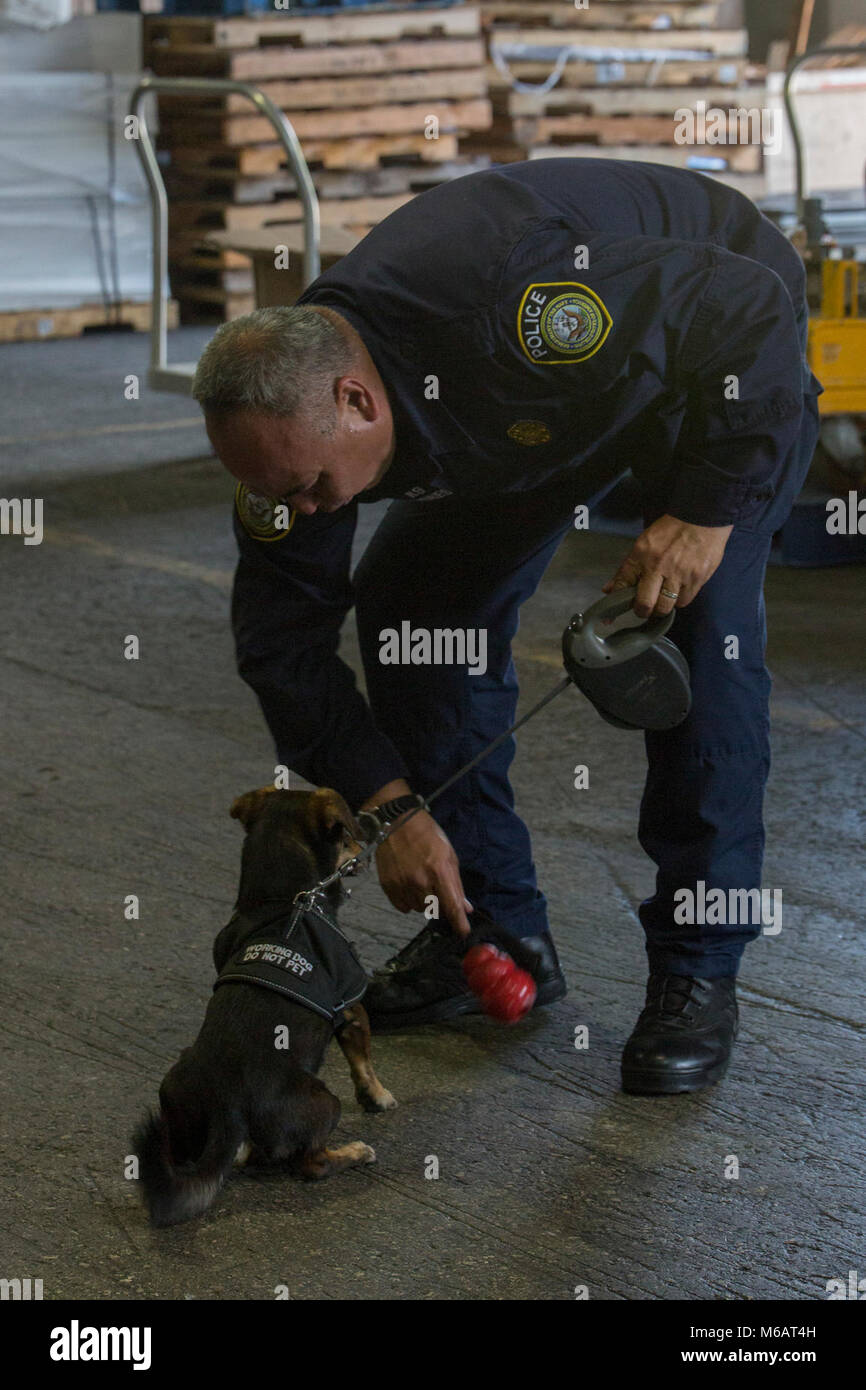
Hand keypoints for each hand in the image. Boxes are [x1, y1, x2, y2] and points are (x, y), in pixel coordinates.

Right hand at [374, 810, 472, 937]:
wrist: (397, 821)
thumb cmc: (428, 835)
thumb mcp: (449, 855)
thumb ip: (456, 884)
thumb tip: (465, 908)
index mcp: (439, 870)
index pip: (451, 905)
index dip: (459, 923)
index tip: (464, 933)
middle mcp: (420, 880)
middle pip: (434, 909)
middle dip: (439, 904)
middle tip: (437, 889)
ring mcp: (402, 883)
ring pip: (417, 908)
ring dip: (423, 902)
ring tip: (421, 882)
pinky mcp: (388, 885)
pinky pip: (402, 906)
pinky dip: (408, 901)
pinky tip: (409, 887)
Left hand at [602, 514, 732, 616]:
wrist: (702, 517)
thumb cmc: (671, 530)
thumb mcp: (644, 543)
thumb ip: (627, 568)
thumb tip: (609, 589)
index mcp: (641, 554)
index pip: (623, 583)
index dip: (615, 603)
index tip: (610, 617)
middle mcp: (658, 565)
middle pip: (644, 604)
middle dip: (642, 611)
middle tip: (645, 608)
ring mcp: (679, 573)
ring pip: (664, 607)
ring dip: (662, 607)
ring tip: (663, 599)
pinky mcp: (696, 578)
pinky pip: (683, 601)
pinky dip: (679, 600)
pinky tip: (679, 590)